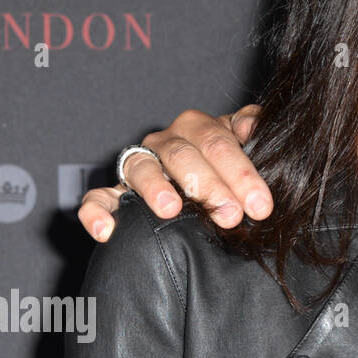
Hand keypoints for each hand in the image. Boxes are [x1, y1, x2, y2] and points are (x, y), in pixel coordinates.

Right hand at [77, 105, 268, 241]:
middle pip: (183, 156)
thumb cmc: (229, 164)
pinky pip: (97, 198)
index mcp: (198, 127)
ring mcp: (138, 165)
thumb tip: (251, 126)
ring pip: (140, 168)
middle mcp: (165, 142)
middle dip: (209, 186)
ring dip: (154, 188)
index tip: (260, 205)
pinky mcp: (114, 192)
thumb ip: (252, 125)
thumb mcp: (247, 142)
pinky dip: (96, 212)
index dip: (241, 173)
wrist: (204, 181)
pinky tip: (107, 231)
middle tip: (230, 215)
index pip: (218, 144)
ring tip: (171, 209)